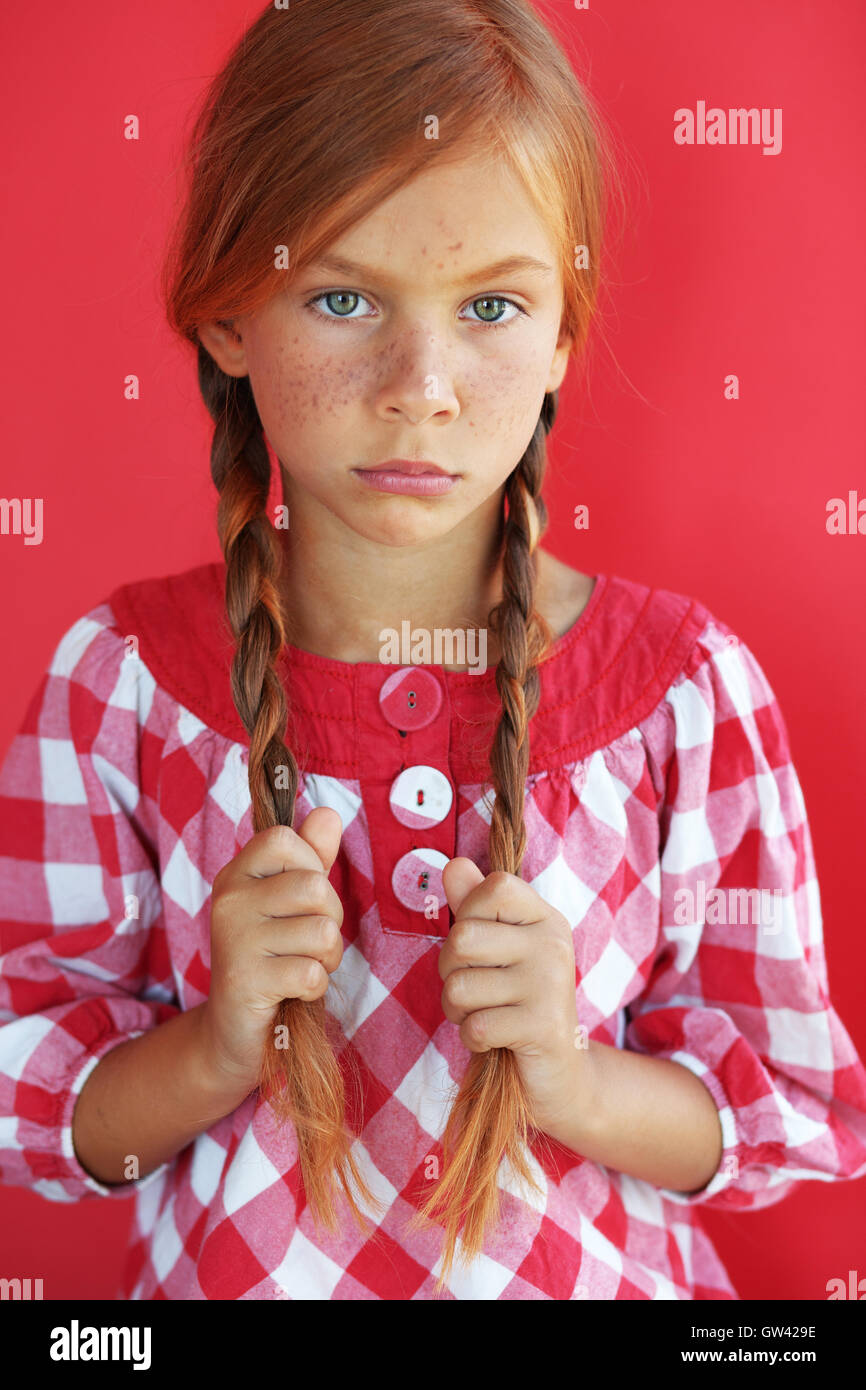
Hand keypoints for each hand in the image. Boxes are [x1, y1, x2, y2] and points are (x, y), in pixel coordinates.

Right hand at [199, 808, 344, 1093]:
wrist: (232, 1033)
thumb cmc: (271, 960)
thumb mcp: (290, 903)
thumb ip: (311, 858)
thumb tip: (330, 813)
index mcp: (237, 874)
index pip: (284, 838)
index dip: (311, 865)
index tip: (302, 898)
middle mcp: (229, 900)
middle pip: (314, 886)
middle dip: (329, 919)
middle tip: (308, 943)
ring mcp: (233, 940)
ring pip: (321, 931)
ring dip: (326, 958)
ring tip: (301, 967)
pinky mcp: (244, 981)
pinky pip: (312, 972)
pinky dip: (314, 988)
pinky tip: (292, 992)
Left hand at [438, 858, 591, 1134]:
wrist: (560, 1074)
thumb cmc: (517, 1003)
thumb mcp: (496, 950)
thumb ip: (473, 907)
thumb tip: (453, 865)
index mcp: (544, 919)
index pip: (493, 888)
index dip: (468, 914)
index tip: (481, 945)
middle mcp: (553, 944)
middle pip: (462, 939)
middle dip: (450, 970)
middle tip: (476, 989)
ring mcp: (551, 985)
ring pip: (459, 987)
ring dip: (458, 1011)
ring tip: (487, 1015)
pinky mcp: (543, 1027)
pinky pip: (474, 1027)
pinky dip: (473, 1039)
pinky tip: (497, 1040)